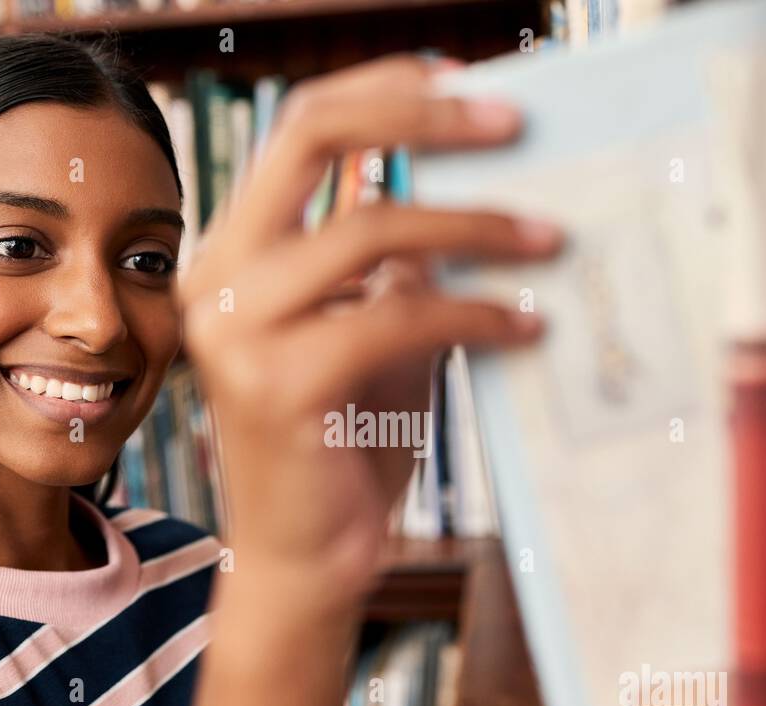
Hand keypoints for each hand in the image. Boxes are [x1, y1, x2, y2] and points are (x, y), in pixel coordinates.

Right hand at [176, 55, 561, 615]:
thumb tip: (474, 179)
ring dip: (476, 226)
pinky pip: (397, 315)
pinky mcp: (277, 384)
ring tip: (549, 239)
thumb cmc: (346, 445)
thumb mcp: (376, 330)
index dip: (386, 90)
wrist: (308, 561)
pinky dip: (477, 312)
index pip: (301, 128)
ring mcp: (236, 329)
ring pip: (370, 227)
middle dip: (422, 114)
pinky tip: (526, 325)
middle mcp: (217, 276)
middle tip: (514, 124)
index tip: (469, 84)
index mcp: (235, 252)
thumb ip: (401, 261)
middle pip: (312, 134)